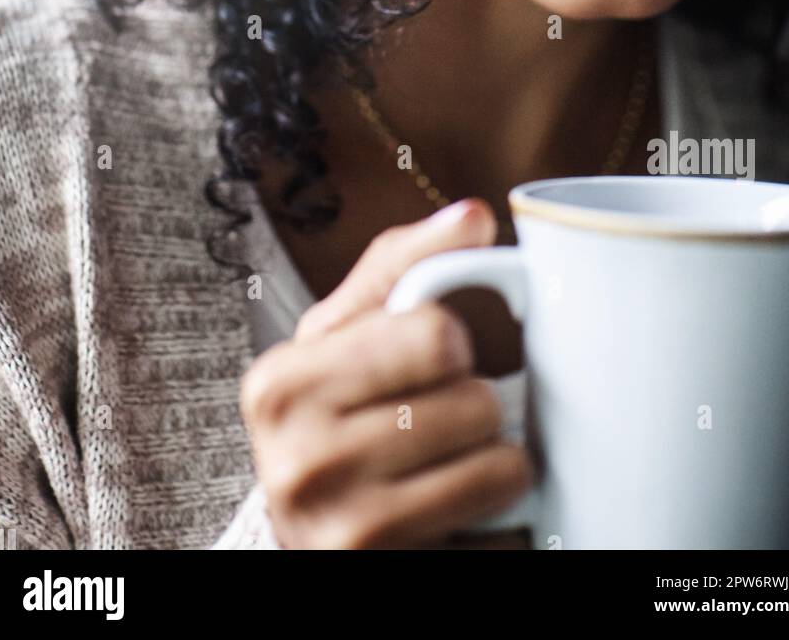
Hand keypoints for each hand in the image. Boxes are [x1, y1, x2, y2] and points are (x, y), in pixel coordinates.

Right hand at [239, 198, 534, 548]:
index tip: (427, 363)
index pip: (438, 335)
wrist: (304, 532)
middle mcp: (300, 465)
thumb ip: (402, 264)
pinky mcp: (387, 573)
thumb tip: (474, 216)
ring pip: (502, 468)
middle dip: (476, 405)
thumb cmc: (332, 414)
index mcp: (281, 383)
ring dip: (498, 464)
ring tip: (452, 466)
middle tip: (439, 421)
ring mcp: (344, 536)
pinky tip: (458, 518)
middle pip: (475, 403)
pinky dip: (502, 523)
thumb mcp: (343, 333)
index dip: (451, 345)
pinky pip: (506, 537)